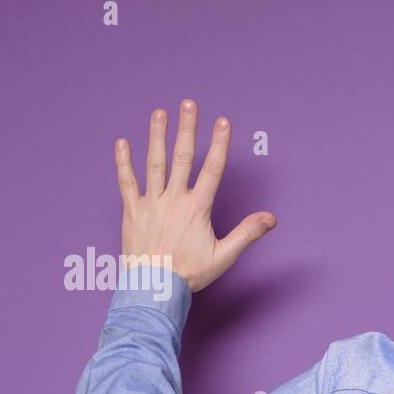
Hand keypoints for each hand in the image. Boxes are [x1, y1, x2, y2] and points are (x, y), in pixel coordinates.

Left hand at [115, 100, 275, 292]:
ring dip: (157, 136)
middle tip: (189, 104)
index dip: (219, 144)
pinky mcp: (132, 211)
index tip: (222, 122)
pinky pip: (126, 182)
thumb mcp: (224, 256)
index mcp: (197, 209)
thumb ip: (247, 233)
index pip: (212, 170)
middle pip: (183, 158)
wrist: (154, 289)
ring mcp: (151, 203)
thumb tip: (271, 218)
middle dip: (187, 129)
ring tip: (159, 113)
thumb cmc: (189, 274)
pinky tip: (122, 143)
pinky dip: (123, 162)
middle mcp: (173, 200)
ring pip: (154, 164)